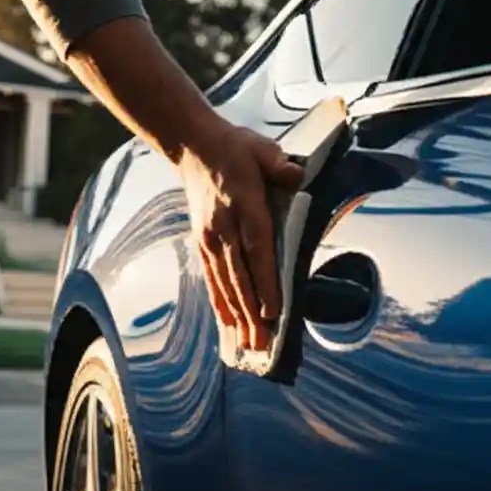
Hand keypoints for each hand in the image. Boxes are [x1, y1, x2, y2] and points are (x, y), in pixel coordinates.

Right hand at [177, 123, 303, 350]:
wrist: (193, 147)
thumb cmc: (236, 149)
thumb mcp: (262, 148)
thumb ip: (279, 164)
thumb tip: (296, 176)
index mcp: (243, 204)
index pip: (256, 249)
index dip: (264, 282)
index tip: (272, 311)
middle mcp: (223, 227)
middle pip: (239, 276)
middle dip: (250, 312)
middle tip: (262, 342)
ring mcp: (209, 238)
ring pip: (224, 283)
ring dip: (236, 315)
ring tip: (248, 343)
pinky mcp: (202, 243)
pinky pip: (211, 278)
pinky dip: (220, 303)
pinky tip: (228, 324)